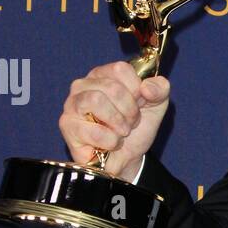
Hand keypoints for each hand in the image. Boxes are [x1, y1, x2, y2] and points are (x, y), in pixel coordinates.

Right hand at [59, 61, 169, 182]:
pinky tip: (110, 143)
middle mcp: (83, 85)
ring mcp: (72, 104)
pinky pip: (93, 131)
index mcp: (103, 74)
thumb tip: (147, 87)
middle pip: (111, 87)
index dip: (137, 90)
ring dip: (118, 122)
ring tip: (122, 132)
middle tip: (131, 123)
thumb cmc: (136, 128)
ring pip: (96, 100)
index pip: (121, 69)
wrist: (128, 158)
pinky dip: (111, 141)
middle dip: (130, 110)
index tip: (138, 104)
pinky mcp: (67, 125)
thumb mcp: (157, 105)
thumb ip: (160, 89)